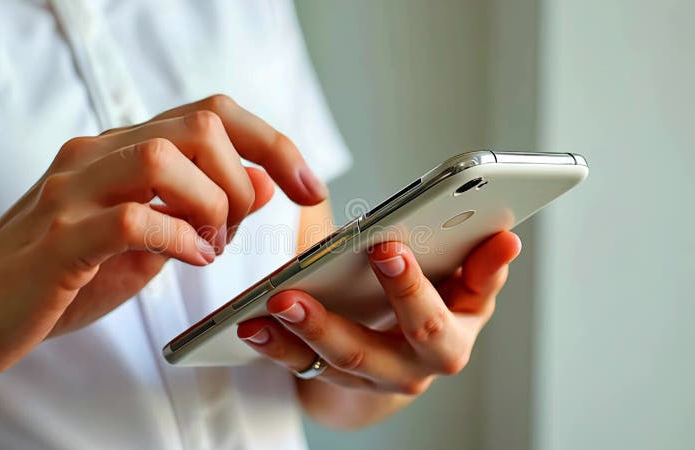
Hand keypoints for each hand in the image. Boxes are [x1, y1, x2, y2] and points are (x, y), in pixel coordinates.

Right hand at [0, 95, 326, 420]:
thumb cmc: (61, 278)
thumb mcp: (144, 239)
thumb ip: (197, 208)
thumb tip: (263, 182)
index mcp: (120, 150)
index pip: (211, 113)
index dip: (273, 143)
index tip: (309, 187)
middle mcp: (96, 156)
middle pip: (198, 122)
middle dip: (243, 176)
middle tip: (235, 227)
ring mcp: (72, 192)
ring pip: (163, 156)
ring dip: (210, 204)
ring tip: (208, 244)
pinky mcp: (56, 239)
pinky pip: (132, 217)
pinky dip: (179, 237)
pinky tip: (188, 259)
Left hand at [237, 231, 520, 394]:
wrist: (409, 351)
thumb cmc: (440, 301)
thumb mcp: (466, 286)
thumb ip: (481, 265)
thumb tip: (506, 238)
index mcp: (449, 340)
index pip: (434, 321)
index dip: (413, 290)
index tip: (388, 248)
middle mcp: (411, 369)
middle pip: (374, 353)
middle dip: (335, 323)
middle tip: (302, 287)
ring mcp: (370, 378)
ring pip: (331, 361)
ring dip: (299, 332)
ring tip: (273, 300)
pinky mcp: (334, 377)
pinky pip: (301, 366)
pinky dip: (275, 344)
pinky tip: (250, 322)